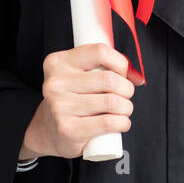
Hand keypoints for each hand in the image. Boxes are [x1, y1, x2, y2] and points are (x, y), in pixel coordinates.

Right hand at [19, 43, 135, 159]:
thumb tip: (136, 75)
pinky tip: (120, 122)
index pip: (100, 52)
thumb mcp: (78, 74)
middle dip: (127, 89)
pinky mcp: (68, 129)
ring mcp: (60, 107)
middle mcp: (55, 83)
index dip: (120, 63)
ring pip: (112, 101)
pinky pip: (108, 122)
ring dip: (126, 108)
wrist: (47, 130)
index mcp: (58, 63)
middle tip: (125, 95)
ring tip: (123, 110)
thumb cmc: (70, 99)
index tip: (124, 74)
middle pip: (110, 79)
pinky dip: (123, 122)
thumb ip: (103, 66)